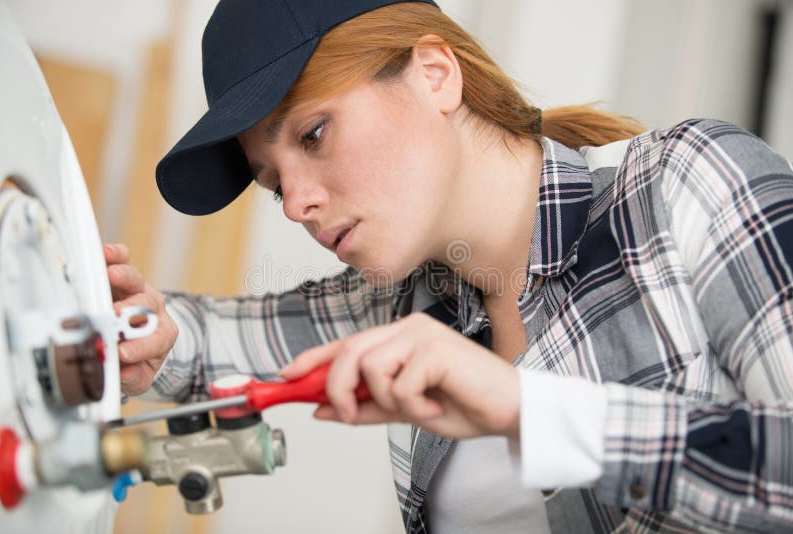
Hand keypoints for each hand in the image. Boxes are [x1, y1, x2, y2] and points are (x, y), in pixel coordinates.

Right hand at [104, 243, 177, 394]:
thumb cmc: (134, 358)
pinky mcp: (121, 276)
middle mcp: (152, 310)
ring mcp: (137, 290)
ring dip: (124, 277)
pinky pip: (123, 260)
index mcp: (162, 334)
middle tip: (116, 315)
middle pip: (148, 305)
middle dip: (132, 311)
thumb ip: (134, 377)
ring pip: (136, 280)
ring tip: (111, 276)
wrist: (130, 340)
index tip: (123, 353)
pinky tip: (107, 254)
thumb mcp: (138, 376)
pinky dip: (116, 255)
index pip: (158, 339)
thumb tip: (124, 372)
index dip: (141, 347)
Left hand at [279, 313, 519, 438]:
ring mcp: (422, 334)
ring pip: (369, 367)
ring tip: (417, 407)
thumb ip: (365, 408)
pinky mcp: (435, 347)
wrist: (507, 410)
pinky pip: (398, 383)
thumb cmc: (463, 403)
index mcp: (400, 338)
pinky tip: (436, 404)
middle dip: (337, 387)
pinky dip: (412, 406)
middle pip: (349, 352)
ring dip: (387, 400)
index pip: (347, 344)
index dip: (312, 358)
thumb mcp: (404, 411)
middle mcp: (408, 328)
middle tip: (345, 413)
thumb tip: (322, 409)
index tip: (285, 376)